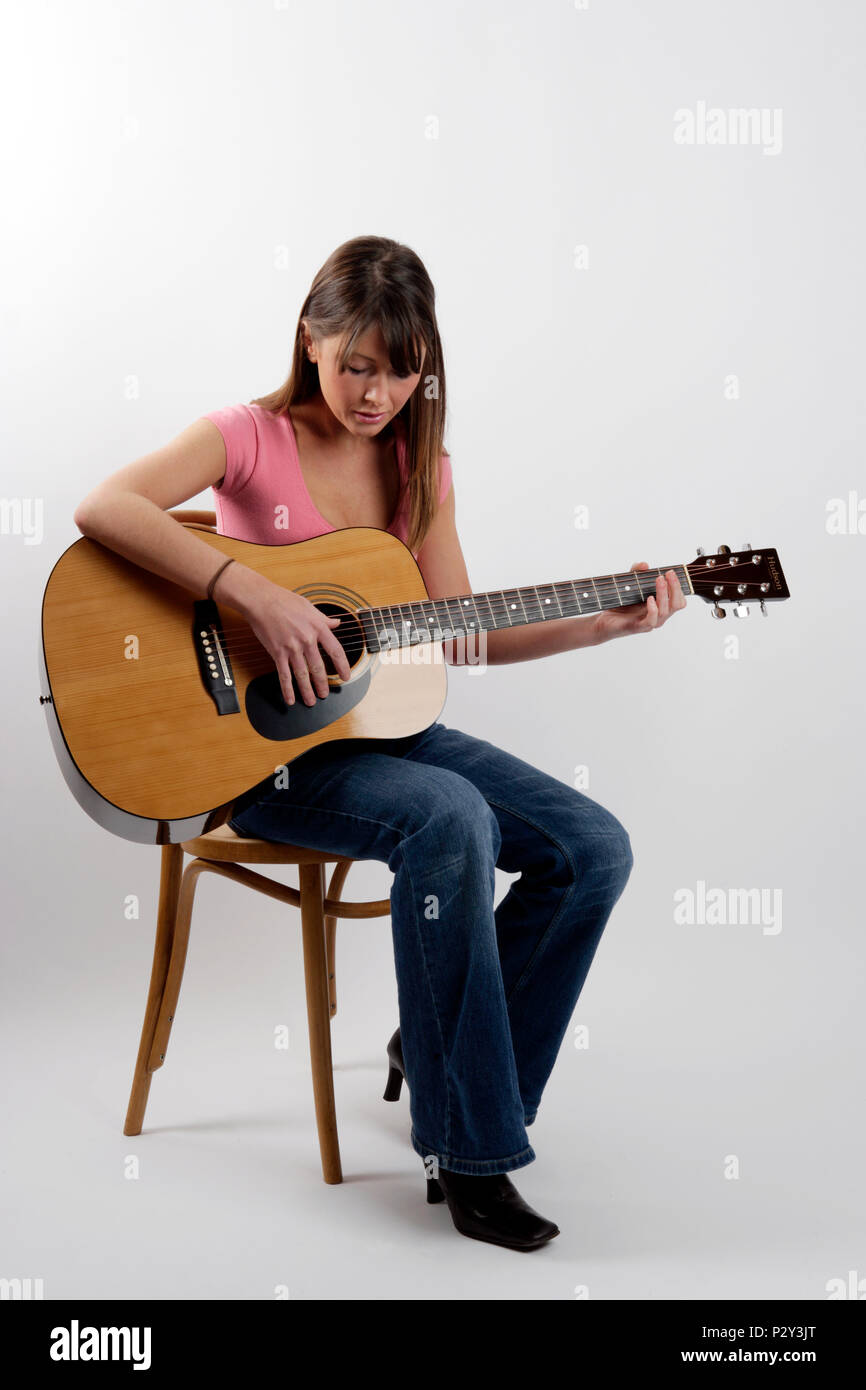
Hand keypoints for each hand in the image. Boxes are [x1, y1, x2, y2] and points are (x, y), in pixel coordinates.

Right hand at [241, 580, 351, 706]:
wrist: (262, 600)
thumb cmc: (284, 601)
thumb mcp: (309, 607)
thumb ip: (324, 619)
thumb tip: (336, 623)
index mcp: (318, 628)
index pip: (335, 651)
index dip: (343, 666)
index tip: (345, 676)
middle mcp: (307, 640)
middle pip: (318, 667)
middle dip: (322, 684)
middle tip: (325, 694)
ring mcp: (292, 647)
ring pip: (302, 674)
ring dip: (307, 690)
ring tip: (311, 701)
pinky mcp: (277, 652)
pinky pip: (284, 674)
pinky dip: (287, 689)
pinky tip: (290, 699)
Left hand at [593, 561, 686, 643]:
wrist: (604, 620)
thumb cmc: (621, 604)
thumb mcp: (629, 584)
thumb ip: (636, 572)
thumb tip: (644, 564)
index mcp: (661, 606)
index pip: (679, 599)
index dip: (678, 586)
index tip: (671, 572)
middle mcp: (659, 615)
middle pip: (677, 604)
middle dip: (675, 587)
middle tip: (669, 573)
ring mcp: (650, 622)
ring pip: (665, 611)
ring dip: (663, 593)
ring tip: (659, 580)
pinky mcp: (638, 627)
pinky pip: (651, 621)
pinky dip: (653, 609)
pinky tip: (650, 599)